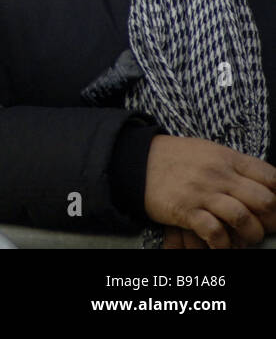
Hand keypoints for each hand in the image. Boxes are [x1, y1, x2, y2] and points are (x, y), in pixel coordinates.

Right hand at [144, 135, 275, 247]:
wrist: (135, 159)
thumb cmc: (174, 157)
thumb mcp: (208, 151)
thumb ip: (234, 165)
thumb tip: (261, 183)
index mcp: (228, 158)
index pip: (271, 177)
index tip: (275, 207)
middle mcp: (219, 175)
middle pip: (264, 201)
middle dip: (271, 220)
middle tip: (264, 226)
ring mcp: (202, 193)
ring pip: (243, 218)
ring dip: (250, 234)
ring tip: (245, 238)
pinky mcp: (185, 210)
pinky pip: (215, 232)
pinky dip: (223, 243)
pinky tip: (222, 244)